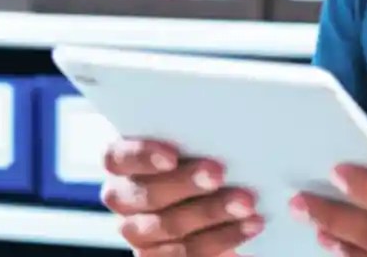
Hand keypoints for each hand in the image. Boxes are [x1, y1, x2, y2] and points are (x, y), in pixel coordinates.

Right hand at [100, 137, 265, 255]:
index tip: (172, 156)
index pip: (117, 157)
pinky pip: (187, 253)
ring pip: (169, 226)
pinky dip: (222, 238)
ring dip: (211, 213)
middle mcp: (124, 198)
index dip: (141, 156)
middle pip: (146, 194)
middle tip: (218, 173)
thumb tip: (224, 122)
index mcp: (123, 163)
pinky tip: (248, 225)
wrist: (211, 200)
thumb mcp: (195, 139)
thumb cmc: (200, 157)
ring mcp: (139, 232)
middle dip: (185, 184)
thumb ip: (198, 132)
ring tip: (245, 202)